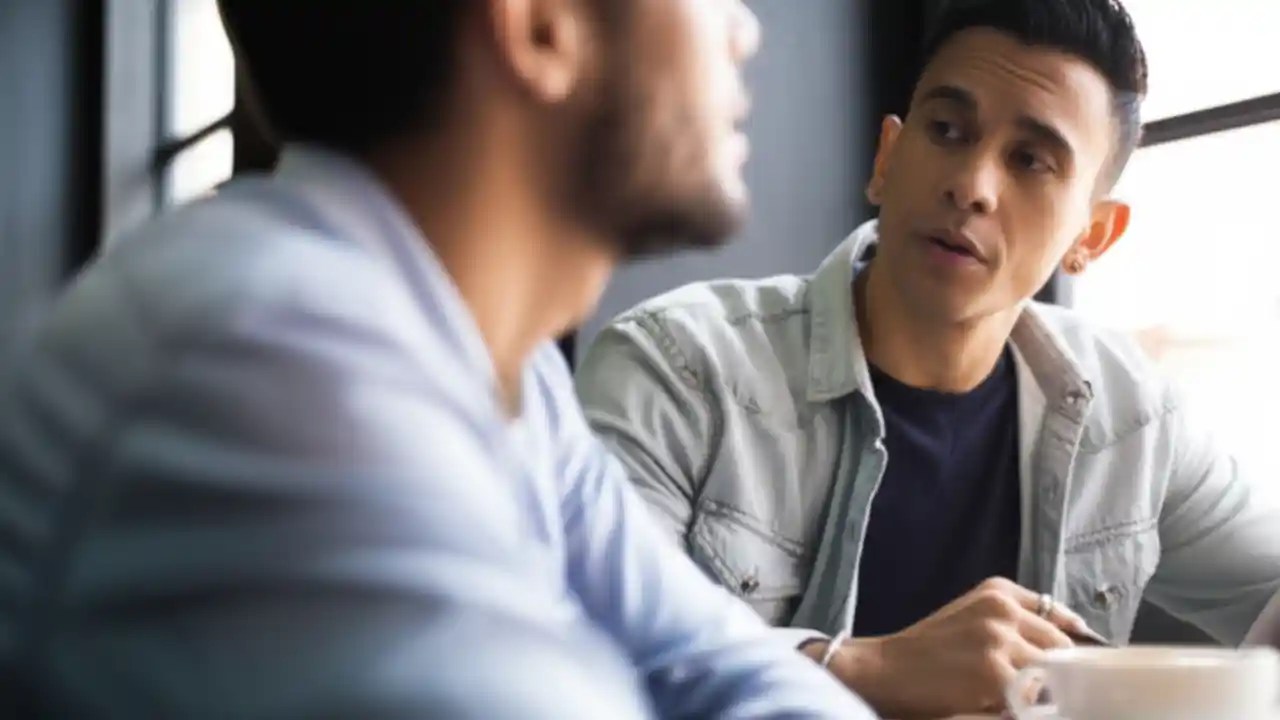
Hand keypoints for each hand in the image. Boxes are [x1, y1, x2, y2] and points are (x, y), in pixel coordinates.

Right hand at [828, 577, 1096, 718]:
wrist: (885, 670)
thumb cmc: (929, 650)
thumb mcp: (974, 619)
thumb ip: (1015, 623)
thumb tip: (1072, 644)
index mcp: (999, 591)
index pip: (1060, 619)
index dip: (1068, 646)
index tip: (1070, 666)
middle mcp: (1002, 608)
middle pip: (1061, 648)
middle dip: (1055, 672)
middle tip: (1035, 689)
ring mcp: (999, 639)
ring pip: (1049, 674)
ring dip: (1039, 691)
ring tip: (1011, 696)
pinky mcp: (995, 672)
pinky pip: (1029, 697)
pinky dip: (1020, 706)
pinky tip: (996, 704)